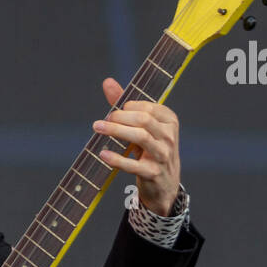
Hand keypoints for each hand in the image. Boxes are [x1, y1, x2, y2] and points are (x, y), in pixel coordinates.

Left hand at [93, 77, 180, 215]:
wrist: (165, 184)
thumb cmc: (150, 149)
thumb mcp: (144, 128)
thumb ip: (126, 106)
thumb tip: (107, 81)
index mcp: (169, 120)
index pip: (147, 107)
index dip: (127, 108)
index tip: (114, 114)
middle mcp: (169, 136)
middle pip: (143, 119)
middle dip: (119, 118)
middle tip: (101, 122)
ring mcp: (163, 155)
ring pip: (140, 137)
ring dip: (115, 131)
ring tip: (97, 128)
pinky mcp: (153, 173)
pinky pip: (133, 164)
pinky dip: (116, 158)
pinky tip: (102, 154)